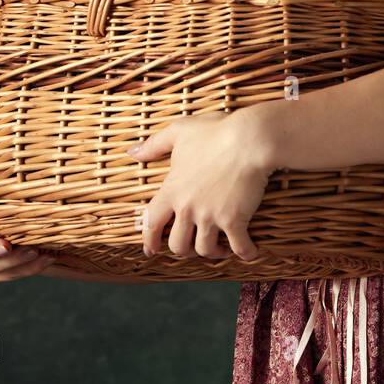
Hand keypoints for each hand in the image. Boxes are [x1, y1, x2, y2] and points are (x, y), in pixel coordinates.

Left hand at [127, 108, 275, 262]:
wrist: (249, 138)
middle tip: (194, 246)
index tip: (151, 251)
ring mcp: (211, 216)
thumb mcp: (180, 131)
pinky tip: (251, 252)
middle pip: (178, 245)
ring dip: (213, 253)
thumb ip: (155, 144)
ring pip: (205, 250)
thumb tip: (132, 152)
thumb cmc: (216, 131)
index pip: (151, 223)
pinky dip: (246, 253)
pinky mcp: (235, 220)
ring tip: (221, 248)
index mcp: (172, 190)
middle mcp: (188, 208)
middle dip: (185, 250)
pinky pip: (239, 247)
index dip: (149, 240)